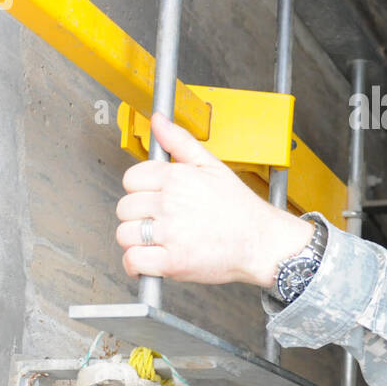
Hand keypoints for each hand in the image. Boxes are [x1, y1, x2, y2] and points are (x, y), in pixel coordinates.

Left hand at [115, 113, 314, 286]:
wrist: (261, 243)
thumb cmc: (240, 209)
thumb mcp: (213, 165)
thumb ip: (180, 141)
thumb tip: (158, 121)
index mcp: (177, 177)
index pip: (131, 179)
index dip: (141, 190)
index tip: (153, 198)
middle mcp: (170, 203)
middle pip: (125, 207)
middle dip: (138, 215)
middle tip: (157, 221)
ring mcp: (170, 233)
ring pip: (124, 234)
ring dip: (136, 240)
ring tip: (155, 241)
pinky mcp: (172, 262)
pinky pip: (133, 261)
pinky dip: (135, 265)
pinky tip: (148, 261)